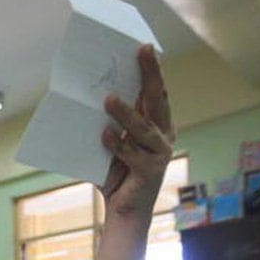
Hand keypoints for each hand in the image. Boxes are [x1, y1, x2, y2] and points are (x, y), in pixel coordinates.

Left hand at [101, 45, 174, 215]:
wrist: (123, 211)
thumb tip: (95, 96)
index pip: (155, 92)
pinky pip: (131, 154)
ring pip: (143, 127)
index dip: (151, 71)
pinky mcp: (150, 171)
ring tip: (108, 99)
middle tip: (142, 52)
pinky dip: (117, 144)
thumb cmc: (117, 174)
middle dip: (150, 75)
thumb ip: (112, 123)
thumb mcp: (114, 143)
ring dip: (126, 112)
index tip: (143, 48)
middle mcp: (163, 135)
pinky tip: (104, 135)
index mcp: (158, 125)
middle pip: (157, 100)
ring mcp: (159, 153)